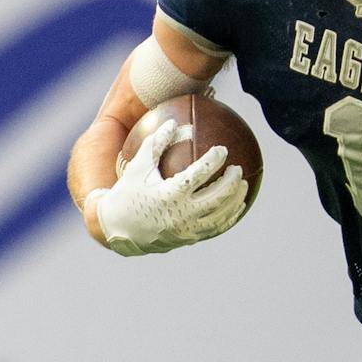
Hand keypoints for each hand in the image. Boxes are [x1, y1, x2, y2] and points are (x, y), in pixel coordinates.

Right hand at [94, 118, 247, 255]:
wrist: (117, 230)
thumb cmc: (127, 194)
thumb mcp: (137, 167)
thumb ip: (155, 144)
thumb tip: (172, 122)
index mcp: (169, 195)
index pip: (198, 175)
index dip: (213, 161)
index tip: (223, 150)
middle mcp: (181, 214)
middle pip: (217, 197)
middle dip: (231, 182)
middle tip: (238, 169)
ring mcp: (187, 229)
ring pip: (220, 216)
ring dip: (235, 200)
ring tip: (244, 186)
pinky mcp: (189, 239)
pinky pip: (215, 229)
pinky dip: (228, 218)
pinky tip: (236, 207)